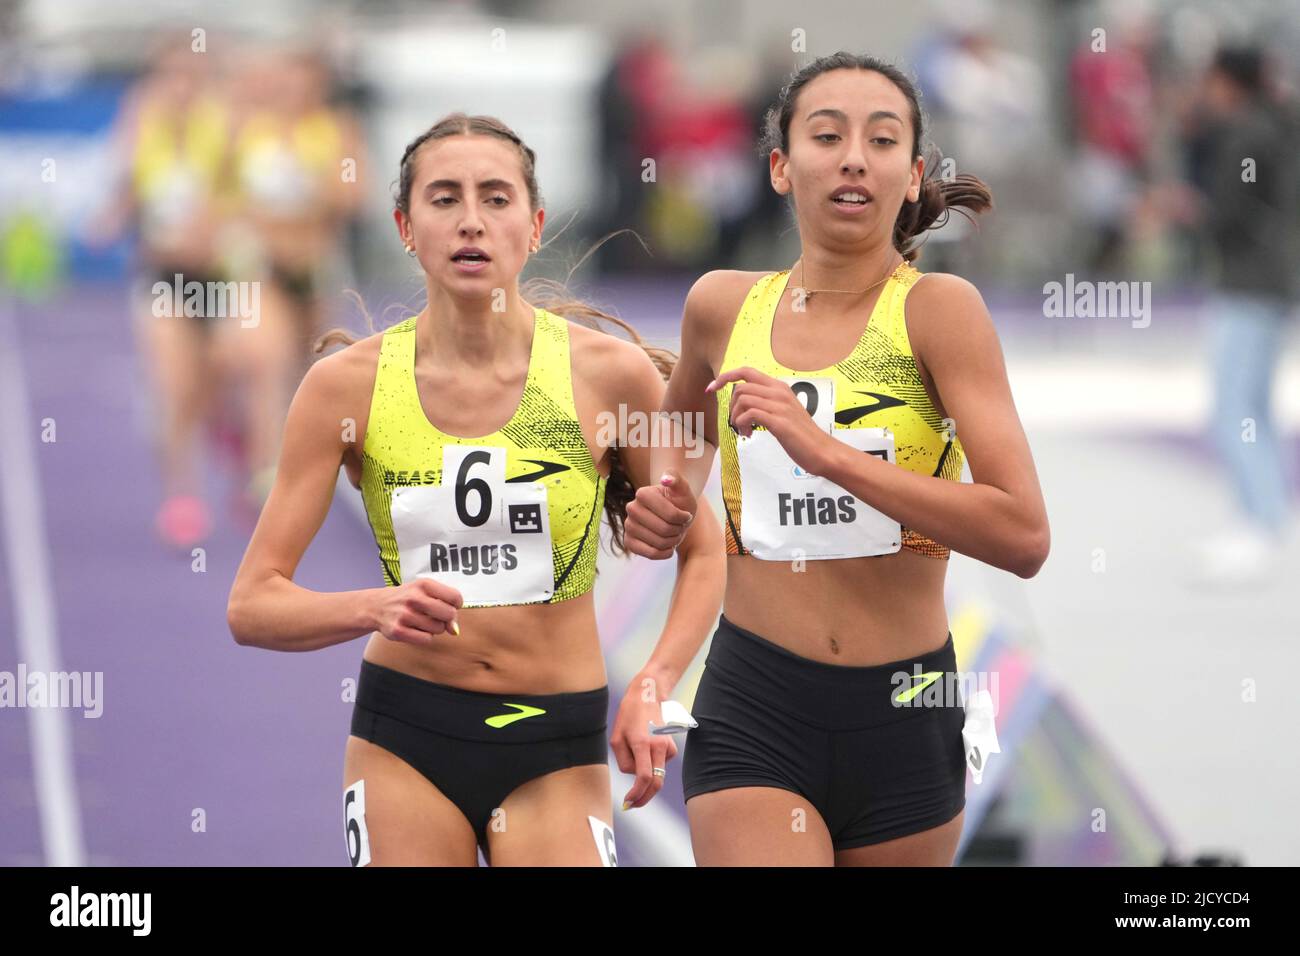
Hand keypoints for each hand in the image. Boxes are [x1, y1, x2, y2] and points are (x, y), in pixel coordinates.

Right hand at [370, 577, 463, 644]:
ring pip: (438, 629)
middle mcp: (413, 598)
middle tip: (436, 615)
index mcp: (423, 584)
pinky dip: (425, 637)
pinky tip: (416, 630)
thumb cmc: (407, 599)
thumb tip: (455, 630)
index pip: (455, 597)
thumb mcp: (425, 593)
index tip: (449, 605)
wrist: (376, 606)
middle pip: (449, 614)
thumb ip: (445, 606)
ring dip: (435, 628)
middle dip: (447, 618)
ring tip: (423, 621)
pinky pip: (426, 639)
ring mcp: (404, 615)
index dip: (456, 604)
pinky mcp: (398, 631)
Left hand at [610, 675, 678, 809]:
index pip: (643, 776)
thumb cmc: (628, 716)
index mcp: (641, 742)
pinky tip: (647, 746)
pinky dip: (651, 762)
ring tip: (635, 751)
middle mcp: (658, 745)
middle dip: (644, 798)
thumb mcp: (616, 738)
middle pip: (656, 782)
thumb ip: (623, 761)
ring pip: (656, 774)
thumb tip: (635, 777)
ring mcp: (667, 746)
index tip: (628, 803)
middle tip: (633, 805)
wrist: (649, 695)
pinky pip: (658, 764)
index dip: (637, 794)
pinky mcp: (671, 747)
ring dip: (645, 773)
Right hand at [624, 468, 695, 559]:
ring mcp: (628, 525)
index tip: (686, 515)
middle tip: (680, 526)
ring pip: (659, 543)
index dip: (683, 518)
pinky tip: (668, 545)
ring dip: (673, 541)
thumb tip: (665, 479)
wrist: (673, 517)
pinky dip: (664, 552)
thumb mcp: (683, 490)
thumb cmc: (679, 502)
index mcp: (643, 493)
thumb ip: (678, 479)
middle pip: (664, 530)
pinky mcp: (628, 542)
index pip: (671, 514)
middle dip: (678, 530)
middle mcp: (631, 508)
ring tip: (674, 534)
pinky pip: (651, 554)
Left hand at [706, 366, 835, 474]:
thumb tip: (743, 403)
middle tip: (737, 424)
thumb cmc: (802, 435)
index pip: (746, 371)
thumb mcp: (783, 412)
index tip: (711, 389)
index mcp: (780, 387)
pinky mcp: (780, 422)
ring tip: (744, 431)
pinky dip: (742, 425)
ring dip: (736, 418)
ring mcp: (780, 406)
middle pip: (740, 387)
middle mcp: (780, 392)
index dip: (724, 377)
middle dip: (731, 407)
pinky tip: (750, 435)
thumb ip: (766, 403)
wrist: (823, 451)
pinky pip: (749, 414)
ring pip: (743, 400)